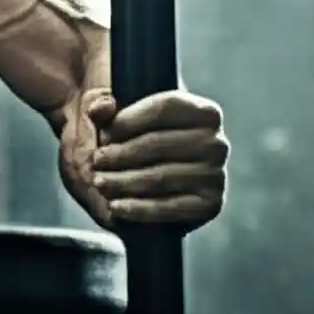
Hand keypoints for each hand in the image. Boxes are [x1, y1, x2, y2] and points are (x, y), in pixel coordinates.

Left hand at [60, 89, 228, 229]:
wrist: (152, 182)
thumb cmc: (136, 140)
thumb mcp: (118, 116)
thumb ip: (101, 104)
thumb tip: (98, 109)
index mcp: (203, 112)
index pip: (162, 108)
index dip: (128, 120)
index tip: (104, 133)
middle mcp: (216, 142)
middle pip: (158, 143)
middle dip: (120, 154)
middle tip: (96, 161)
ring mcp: (216, 175)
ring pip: (160, 177)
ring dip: (123, 181)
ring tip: (99, 182)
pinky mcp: (210, 205)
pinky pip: (169, 208)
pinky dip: (138, 209)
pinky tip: (115, 206)